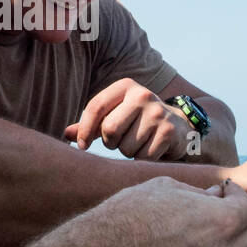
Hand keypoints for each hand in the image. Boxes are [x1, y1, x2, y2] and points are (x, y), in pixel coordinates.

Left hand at [65, 78, 192, 160]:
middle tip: (121, 140)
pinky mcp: (169, 132)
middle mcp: (142, 95)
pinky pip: (144, 157)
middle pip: (110, 129)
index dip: (84, 129)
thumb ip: (91, 124)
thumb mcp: (115, 116)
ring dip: (128, 153)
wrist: (179, 126)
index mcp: (125, 86)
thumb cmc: (137, 122)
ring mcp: (158, 112)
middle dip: (111, 142)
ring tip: (139, 142)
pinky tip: (151, 149)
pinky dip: (143, 159)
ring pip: (126, 147)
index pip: (96, 107)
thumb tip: (66, 135)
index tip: (81, 146)